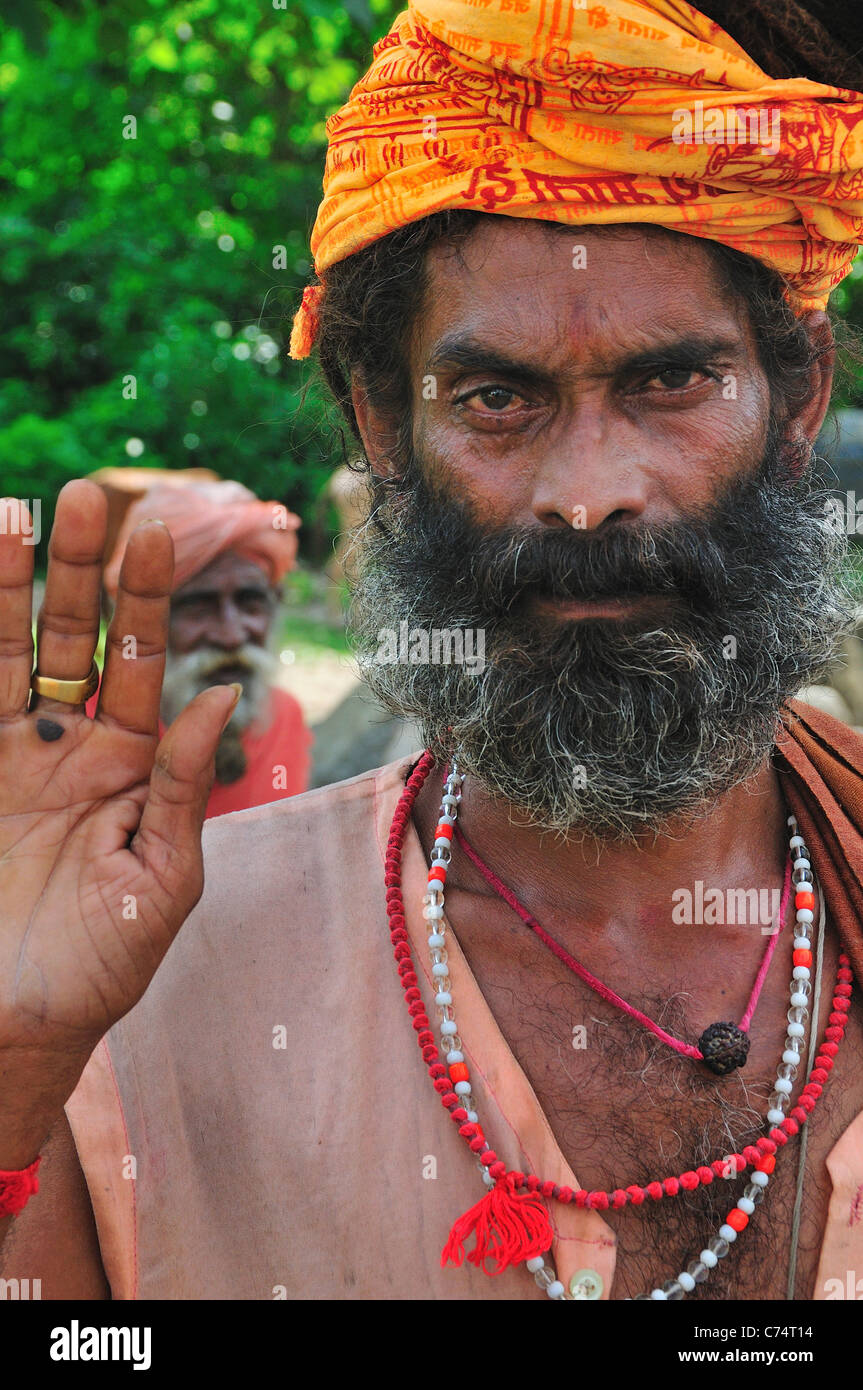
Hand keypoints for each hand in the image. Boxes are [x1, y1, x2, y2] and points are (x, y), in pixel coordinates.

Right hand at [0, 480, 238, 1085]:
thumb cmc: (99, 968)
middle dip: (83, 571)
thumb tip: (219, 697)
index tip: (162, 528)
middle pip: (75, 639)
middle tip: (91, 497)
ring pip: (8, 652)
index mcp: (130, 767)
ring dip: (14, 587)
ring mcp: (8, 757)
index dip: (148, 598)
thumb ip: (181, 787)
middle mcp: (69, 748)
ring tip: (17, 513)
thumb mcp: (161, 881)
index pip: (140, 663)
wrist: (9, 1029)